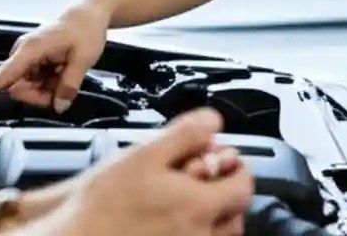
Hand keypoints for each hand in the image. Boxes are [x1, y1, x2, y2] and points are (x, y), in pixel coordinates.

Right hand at [0, 2, 110, 110]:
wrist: (89, 13)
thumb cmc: (85, 28)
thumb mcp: (83, 58)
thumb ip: (69, 85)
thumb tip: (59, 106)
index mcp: (30, 49)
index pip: (0, 76)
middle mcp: (24, 53)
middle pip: (19, 90)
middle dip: (41, 96)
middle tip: (65, 85)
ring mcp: (28, 58)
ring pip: (28, 89)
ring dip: (47, 90)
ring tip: (66, 73)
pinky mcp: (34, 61)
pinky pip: (36, 83)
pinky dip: (50, 84)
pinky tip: (62, 71)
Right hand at [20, 108, 253, 235]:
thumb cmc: (102, 201)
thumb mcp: (144, 153)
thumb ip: (186, 134)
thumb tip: (215, 122)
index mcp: (199, 206)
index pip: (244, 187)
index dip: (237, 168)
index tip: (222, 159)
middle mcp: (200, 235)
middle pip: (235, 215)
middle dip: (224, 193)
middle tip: (202, 178)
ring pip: (219, 235)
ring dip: (212, 216)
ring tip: (186, 202)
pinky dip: (194, 231)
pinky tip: (169, 220)